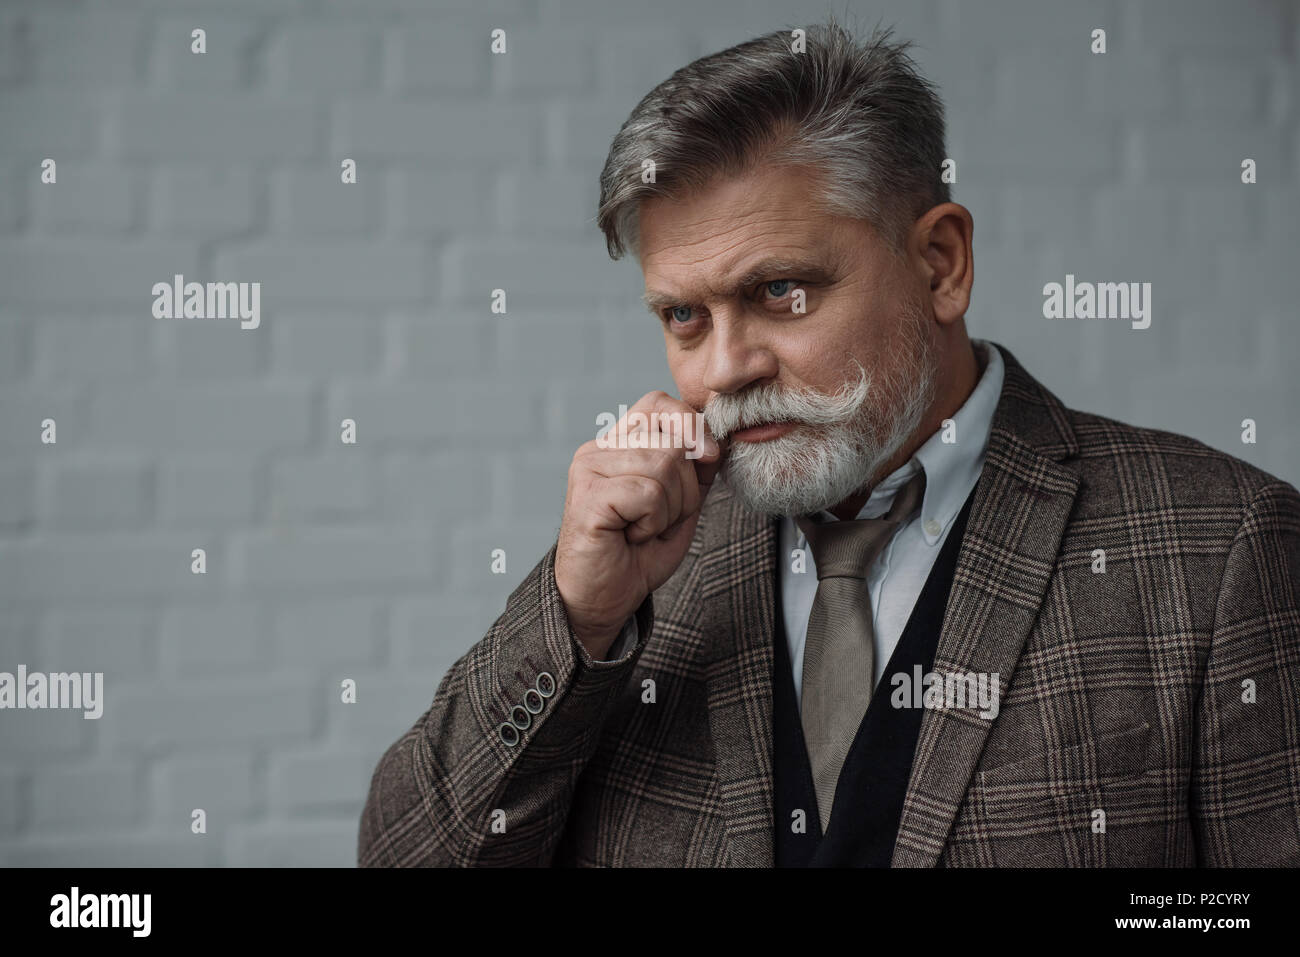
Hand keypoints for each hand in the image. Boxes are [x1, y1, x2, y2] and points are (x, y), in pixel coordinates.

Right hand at [555, 391, 723, 658]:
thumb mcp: (680, 504)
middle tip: (657, 520)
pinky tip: (630, 536)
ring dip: (668, 510)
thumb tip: (714, 440)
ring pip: (665, 466)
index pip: (659, 403)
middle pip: (673, 442)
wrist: (603, 599)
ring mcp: (589, 470)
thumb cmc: (637, 553)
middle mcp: (598, 449)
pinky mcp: (588, 495)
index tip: (704, 462)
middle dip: (685, 490)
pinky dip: (652, 522)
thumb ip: (696, 468)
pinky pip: (649, 493)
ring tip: (642, 529)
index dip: (691, 427)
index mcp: (617, 444)